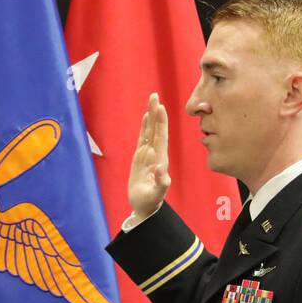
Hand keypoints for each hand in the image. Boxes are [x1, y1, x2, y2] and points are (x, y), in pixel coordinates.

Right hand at [127, 92, 170, 219]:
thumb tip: (161, 170)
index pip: (161, 137)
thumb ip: (161, 183)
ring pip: (149, 131)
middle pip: (156, 129)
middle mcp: (155, 154)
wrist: (145, 206)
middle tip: (154, 95)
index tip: (160, 108)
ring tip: (151, 100)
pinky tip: (145, 116)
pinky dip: (144, 127)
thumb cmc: (150, 201)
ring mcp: (148, 154)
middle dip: (156, 113)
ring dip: (150, 116)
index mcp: (160, 160)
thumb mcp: (156, 194)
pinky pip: (142, 138)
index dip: (161, 122)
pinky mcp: (140, 157)